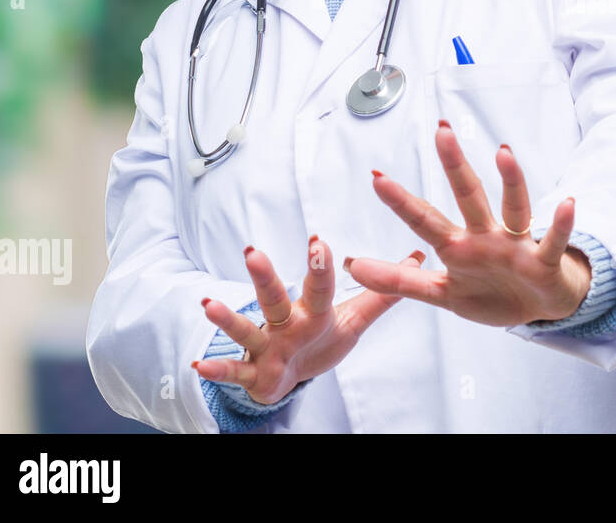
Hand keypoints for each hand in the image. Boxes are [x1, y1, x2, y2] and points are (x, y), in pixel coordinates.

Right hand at [192, 236, 424, 405]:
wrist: (292, 376)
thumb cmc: (320, 339)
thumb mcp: (355, 318)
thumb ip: (384, 293)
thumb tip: (418, 258)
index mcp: (312, 310)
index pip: (317, 285)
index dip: (318, 265)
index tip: (318, 239)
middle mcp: (284, 323)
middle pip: (274, 297)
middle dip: (263, 277)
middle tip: (251, 252)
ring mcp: (266, 347)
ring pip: (247, 329)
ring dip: (228, 318)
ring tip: (207, 304)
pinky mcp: (255, 373)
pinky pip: (234, 372)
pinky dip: (218, 369)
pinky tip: (198, 364)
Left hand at [344, 121, 591, 327]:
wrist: (540, 309)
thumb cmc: (493, 293)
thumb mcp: (443, 294)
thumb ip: (401, 281)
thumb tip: (353, 266)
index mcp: (458, 247)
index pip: (425, 220)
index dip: (402, 203)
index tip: (377, 178)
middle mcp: (486, 237)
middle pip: (469, 196)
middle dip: (455, 165)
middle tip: (441, 132)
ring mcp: (515, 246)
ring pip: (513, 208)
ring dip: (510, 180)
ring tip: (503, 153)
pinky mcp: (542, 261)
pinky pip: (553, 240)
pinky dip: (561, 223)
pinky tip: (568, 203)